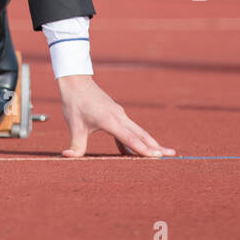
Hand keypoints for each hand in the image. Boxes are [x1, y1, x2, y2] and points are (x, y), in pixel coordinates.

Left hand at [57, 75, 175, 158]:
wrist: (76, 82)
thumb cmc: (75, 103)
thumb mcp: (74, 125)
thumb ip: (75, 144)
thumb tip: (67, 157)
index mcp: (110, 120)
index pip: (130, 138)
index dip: (143, 149)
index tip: (158, 156)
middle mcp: (119, 116)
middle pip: (141, 134)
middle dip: (156, 146)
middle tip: (171, 154)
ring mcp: (119, 114)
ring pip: (137, 131)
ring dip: (149, 142)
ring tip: (162, 153)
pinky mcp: (116, 114)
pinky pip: (129, 129)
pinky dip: (134, 139)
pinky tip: (131, 151)